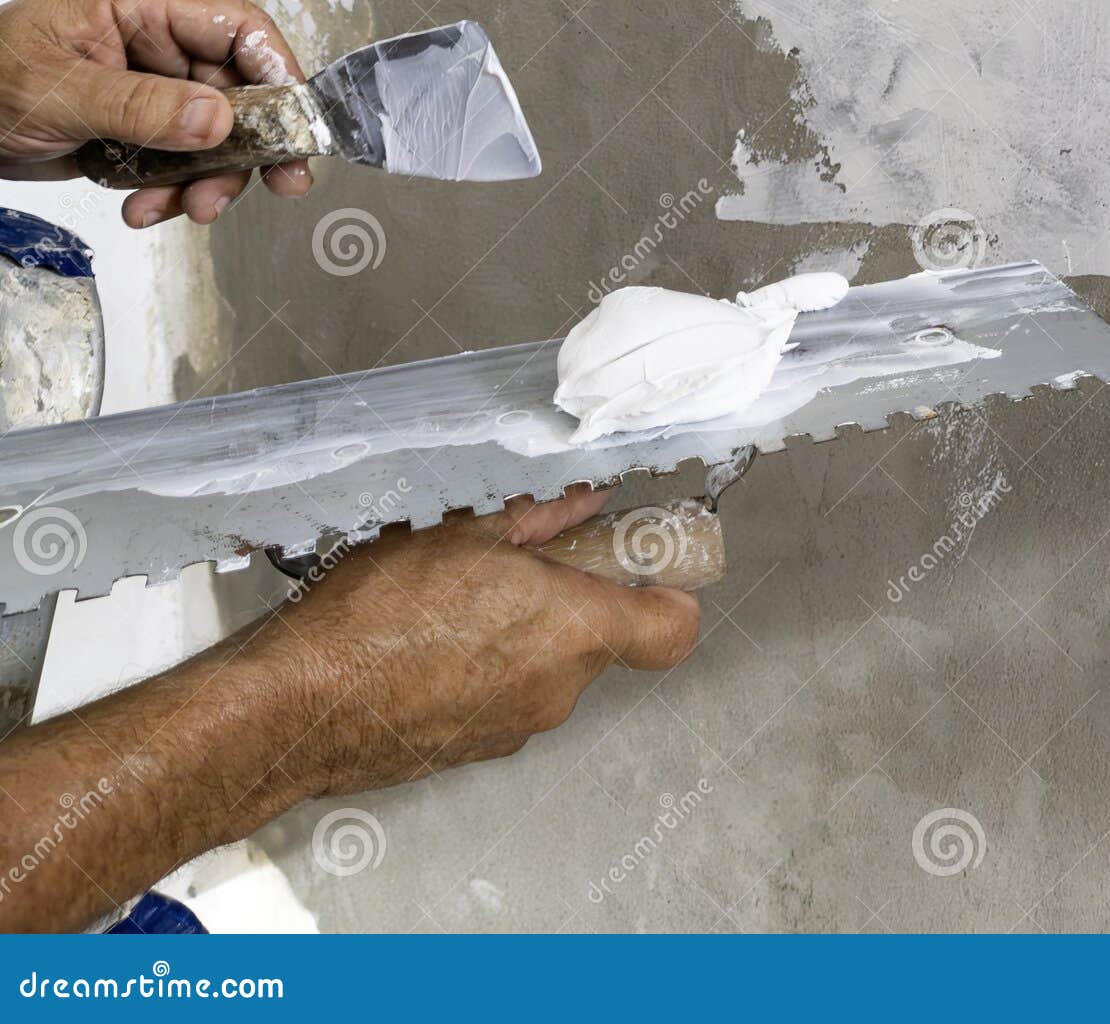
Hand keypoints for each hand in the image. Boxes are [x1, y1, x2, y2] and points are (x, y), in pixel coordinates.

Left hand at [0, 0, 313, 227]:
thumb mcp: (63, 91)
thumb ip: (144, 106)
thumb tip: (217, 118)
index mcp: (142, 7)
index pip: (239, 28)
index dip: (280, 74)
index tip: (298, 125)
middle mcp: (157, 45)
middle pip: (240, 93)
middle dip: (246, 148)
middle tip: (273, 185)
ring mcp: (152, 89)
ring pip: (218, 138)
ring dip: (207, 181)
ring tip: (181, 208)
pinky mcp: (142, 129)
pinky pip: (184, 163)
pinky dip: (173, 193)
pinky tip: (144, 206)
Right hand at [256, 486, 701, 795]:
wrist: (296, 709)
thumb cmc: (371, 618)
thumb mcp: (458, 532)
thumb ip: (540, 516)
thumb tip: (585, 499)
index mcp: (572, 629)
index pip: (674, 628)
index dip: (672, 594)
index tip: (649, 565)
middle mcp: (559, 687)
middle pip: (602, 639)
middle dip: (572, 601)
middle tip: (521, 564)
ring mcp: (520, 725)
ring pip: (551, 668)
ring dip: (523, 634)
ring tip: (456, 601)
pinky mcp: (480, 748)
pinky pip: (508, 697)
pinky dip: (487, 670)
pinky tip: (432, 643)